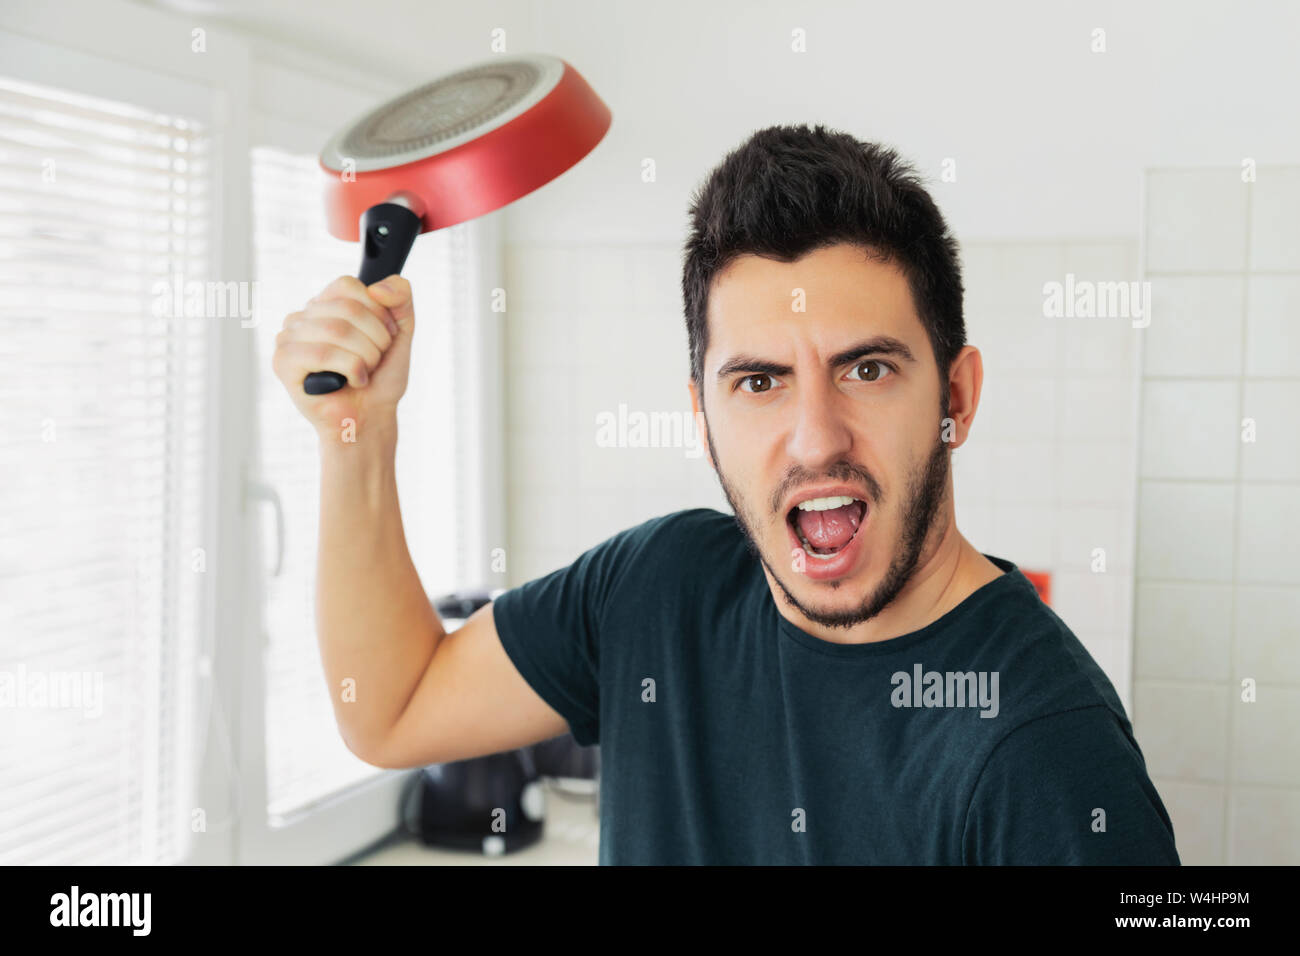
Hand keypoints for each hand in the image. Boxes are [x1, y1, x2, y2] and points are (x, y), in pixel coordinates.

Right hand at [271, 274, 414, 439]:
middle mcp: (302, 316)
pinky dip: (352, 370)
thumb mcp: (401, 330)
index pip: (348, 286)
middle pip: (347, 309)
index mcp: (324, 303)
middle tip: (375, 362)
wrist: (371, 416)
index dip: (377, 313)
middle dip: (376, 340)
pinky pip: (324, 354)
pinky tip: (352, 381)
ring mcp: (288, 337)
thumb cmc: (380, 376)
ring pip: (337, 331)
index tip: (385, 338)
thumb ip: (400, 296)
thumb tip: (378, 287)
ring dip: (366, 357)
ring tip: (364, 372)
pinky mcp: (282, 362)